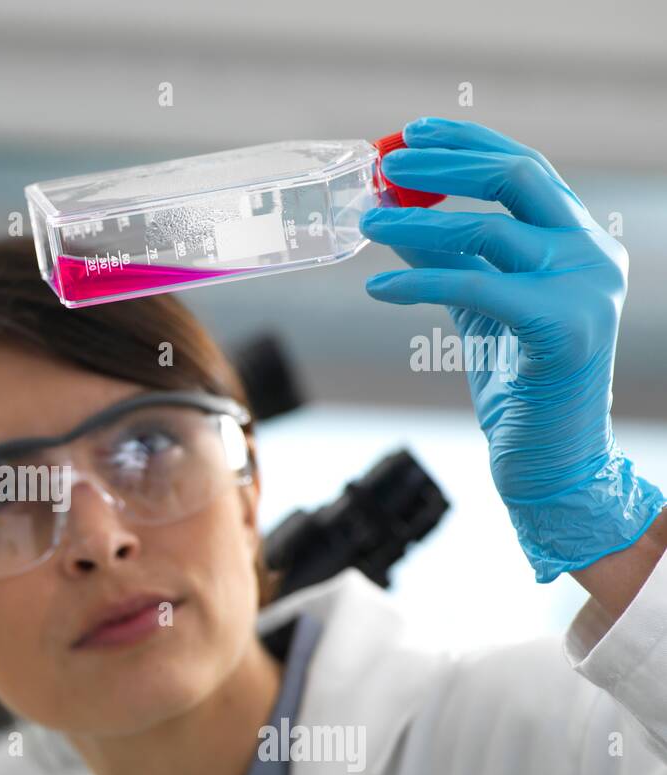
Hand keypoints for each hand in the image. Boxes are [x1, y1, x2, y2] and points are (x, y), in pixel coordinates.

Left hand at [361, 116, 663, 581]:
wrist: (554, 459)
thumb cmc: (519, 383)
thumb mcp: (481, 308)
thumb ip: (451, 259)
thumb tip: (397, 217)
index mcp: (581, 240)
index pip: (526, 168)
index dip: (468, 142)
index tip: (412, 132)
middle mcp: (592, 253)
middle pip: (518, 176)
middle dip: (446, 162)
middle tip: (385, 165)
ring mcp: (585, 288)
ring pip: (489, 229)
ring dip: (416, 220)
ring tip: (365, 223)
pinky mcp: (562, 328)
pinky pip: (475, 286)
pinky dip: (418, 282)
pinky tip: (377, 287)